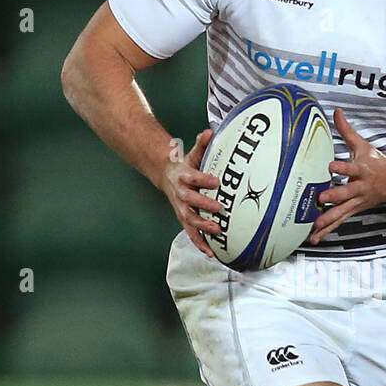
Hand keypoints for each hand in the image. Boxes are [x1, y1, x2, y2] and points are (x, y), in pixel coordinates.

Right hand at [160, 128, 221, 256]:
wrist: (167, 176)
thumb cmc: (185, 165)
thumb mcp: (192, 153)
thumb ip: (201, 144)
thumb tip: (210, 131)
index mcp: (183, 177)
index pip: (193, 178)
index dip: (203, 179)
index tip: (216, 181)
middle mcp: (181, 194)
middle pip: (190, 201)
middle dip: (204, 206)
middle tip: (219, 208)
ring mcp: (181, 209)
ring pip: (190, 220)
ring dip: (202, 227)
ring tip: (216, 232)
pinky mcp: (184, 220)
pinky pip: (192, 234)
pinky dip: (201, 244)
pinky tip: (213, 253)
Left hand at [308, 108, 385, 246]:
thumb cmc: (375, 162)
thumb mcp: (362, 145)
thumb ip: (347, 131)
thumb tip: (336, 111)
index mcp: (362, 170)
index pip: (352, 167)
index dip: (342, 167)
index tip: (331, 166)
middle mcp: (360, 187)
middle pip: (346, 193)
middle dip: (334, 196)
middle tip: (321, 198)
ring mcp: (357, 201)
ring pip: (342, 212)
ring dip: (329, 219)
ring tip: (316, 226)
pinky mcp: (353, 210)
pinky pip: (339, 222)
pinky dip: (327, 230)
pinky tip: (315, 237)